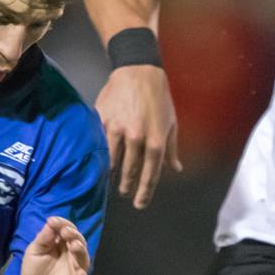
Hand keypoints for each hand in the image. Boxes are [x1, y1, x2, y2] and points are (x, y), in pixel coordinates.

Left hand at [18, 216, 92, 274]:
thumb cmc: (33, 273)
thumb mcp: (34, 252)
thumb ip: (43, 238)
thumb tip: (51, 221)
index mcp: (62, 246)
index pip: (68, 231)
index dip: (63, 224)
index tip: (53, 221)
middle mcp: (72, 256)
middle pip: (78, 242)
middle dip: (73, 235)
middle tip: (66, 231)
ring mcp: (76, 272)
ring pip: (83, 260)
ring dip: (80, 251)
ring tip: (74, 245)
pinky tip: (79, 273)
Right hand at [96, 64, 179, 209]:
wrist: (138, 71)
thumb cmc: (158, 97)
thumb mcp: (171, 123)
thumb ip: (170, 149)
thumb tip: (175, 168)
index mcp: (155, 140)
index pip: (150, 174)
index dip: (145, 192)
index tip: (140, 203)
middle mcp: (136, 138)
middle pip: (130, 171)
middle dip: (128, 186)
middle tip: (126, 193)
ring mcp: (117, 130)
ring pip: (112, 162)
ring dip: (113, 175)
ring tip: (113, 181)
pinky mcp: (102, 121)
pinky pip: (99, 144)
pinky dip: (100, 156)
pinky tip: (100, 162)